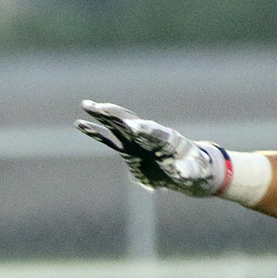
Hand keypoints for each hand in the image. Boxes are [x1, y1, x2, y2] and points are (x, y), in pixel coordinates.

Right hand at [76, 101, 225, 196]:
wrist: (187, 172)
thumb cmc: (196, 170)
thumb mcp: (196, 171)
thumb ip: (187, 170)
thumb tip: (180, 171)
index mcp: (169, 140)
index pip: (156, 133)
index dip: (146, 130)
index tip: (135, 127)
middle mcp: (150, 136)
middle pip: (131, 122)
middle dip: (117, 115)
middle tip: (102, 106)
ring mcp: (137, 141)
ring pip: (117, 126)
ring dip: (102, 116)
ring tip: (86, 105)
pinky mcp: (127, 150)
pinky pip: (108, 139)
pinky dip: (95, 132)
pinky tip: (80, 123)